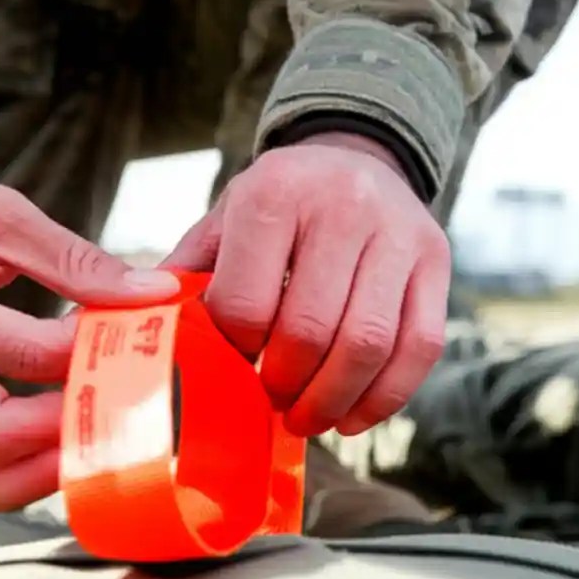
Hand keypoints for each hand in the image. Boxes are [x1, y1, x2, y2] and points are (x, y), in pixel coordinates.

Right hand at [0, 136, 180, 518]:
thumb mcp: (4, 214)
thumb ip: (77, 261)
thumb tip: (156, 297)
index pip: (19, 354)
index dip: (88, 354)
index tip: (134, 336)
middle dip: (69, 430)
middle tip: (123, 403)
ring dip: (39, 477)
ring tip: (93, 437)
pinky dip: (12, 486)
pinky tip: (57, 449)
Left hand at [162, 132, 448, 437]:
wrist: (355, 159)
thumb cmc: (277, 210)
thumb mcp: (224, 223)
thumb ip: (186, 276)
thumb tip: (141, 331)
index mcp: (274, 193)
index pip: (247, 304)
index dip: (235, 352)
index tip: (232, 367)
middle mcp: (342, 204)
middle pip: (310, 331)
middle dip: (284, 386)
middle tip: (271, 404)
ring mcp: (398, 232)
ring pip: (368, 345)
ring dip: (332, 401)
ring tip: (307, 419)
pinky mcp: (437, 262)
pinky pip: (419, 348)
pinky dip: (384, 398)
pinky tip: (353, 415)